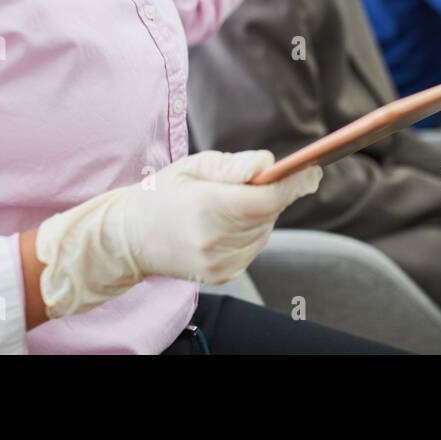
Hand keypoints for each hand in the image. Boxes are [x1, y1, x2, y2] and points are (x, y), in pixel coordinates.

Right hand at [35, 151, 320, 318]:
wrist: (127, 239)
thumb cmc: (162, 193)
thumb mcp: (194, 167)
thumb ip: (234, 166)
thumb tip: (269, 163)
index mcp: (205, 208)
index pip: (265, 199)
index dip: (293, 183)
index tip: (313, 169)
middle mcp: (213, 240)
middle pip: (269, 214)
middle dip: (275, 192)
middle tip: (263, 176)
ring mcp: (217, 263)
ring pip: (264, 231)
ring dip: (262, 213)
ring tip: (232, 200)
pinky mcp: (220, 276)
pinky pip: (254, 246)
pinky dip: (251, 231)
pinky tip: (227, 222)